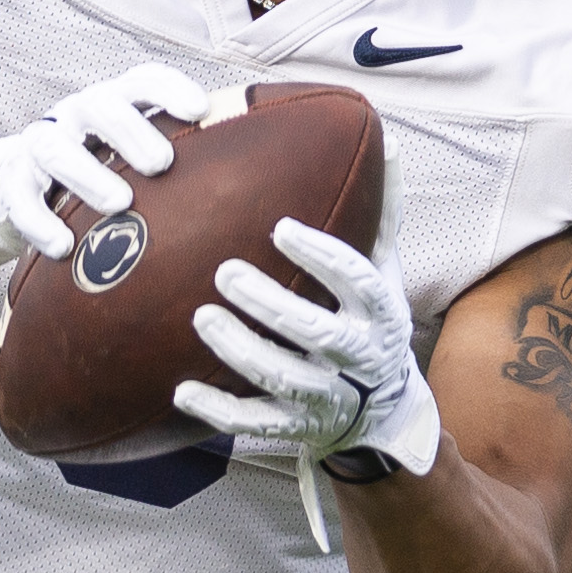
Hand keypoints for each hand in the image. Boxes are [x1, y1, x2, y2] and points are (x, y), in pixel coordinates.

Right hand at [0, 63, 210, 271]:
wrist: (26, 188)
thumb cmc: (103, 171)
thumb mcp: (135, 155)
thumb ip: (179, 153)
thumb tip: (252, 168)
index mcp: (113, 102)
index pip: (143, 81)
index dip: (170, 89)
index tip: (200, 110)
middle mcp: (75, 115)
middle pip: (100, 107)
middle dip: (131, 132)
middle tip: (162, 164)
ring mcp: (41, 146)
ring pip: (56, 149)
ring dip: (88, 174)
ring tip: (120, 203)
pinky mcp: (13, 183)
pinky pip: (21, 199)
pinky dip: (40, 222)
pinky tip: (63, 246)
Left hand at [178, 146, 439, 548]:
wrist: (381, 414)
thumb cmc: (371, 323)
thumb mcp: (385, 273)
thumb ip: (383, 215)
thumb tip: (390, 144)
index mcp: (380, 312)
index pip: (356, 280)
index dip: (321, 256)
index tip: (280, 229)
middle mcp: (357, 357)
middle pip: (317, 332)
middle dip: (270, 304)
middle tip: (225, 271)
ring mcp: (325, 398)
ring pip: (282, 378)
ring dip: (240, 351)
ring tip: (202, 318)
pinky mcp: (294, 428)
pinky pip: (255, 425)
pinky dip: (218, 411)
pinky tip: (181, 391)